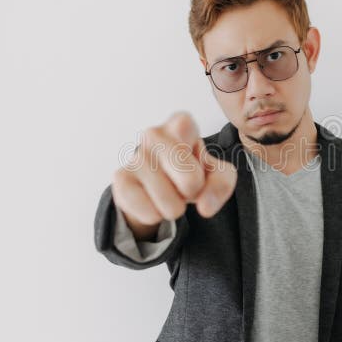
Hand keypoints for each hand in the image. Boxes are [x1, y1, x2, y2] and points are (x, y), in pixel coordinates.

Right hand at [112, 111, 237, 233]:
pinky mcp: (120, 179)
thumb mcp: (216, 174)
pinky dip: (156, 216)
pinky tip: (152, 204)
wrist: (157, 186)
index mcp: (180, 125)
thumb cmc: (189, 171)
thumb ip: (221, 184)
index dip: (199, 162)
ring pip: (169, 202)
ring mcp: (135, 157)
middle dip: (192, 191)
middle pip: (189, 177)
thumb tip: (205, 207)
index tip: (196, 164)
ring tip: (169, 194)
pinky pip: (148, 212)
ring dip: (174, 207)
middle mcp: (154, 135)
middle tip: (186, 186)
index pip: (188, 129)